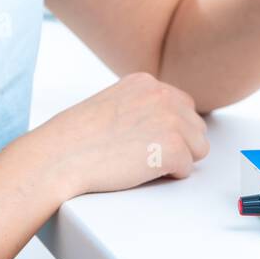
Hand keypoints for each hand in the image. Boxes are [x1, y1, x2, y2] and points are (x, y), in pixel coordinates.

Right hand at [34, 72, 209, 200]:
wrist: (61, 155)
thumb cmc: (77, 138)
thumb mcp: (112, 103)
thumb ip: (140, 105)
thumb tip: (164, 123)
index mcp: (146, 82)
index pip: (182, 104)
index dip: (170, 128)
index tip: (148, 140)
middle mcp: (162, 94)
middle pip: (195, 125)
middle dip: (178, 143)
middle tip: (146, 155)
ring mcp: (171, 119)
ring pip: (198, 147)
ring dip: (177, 159)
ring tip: (144, 163)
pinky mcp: (173, 147)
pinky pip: (188, 168)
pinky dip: (168, 176)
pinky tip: (142, 171)